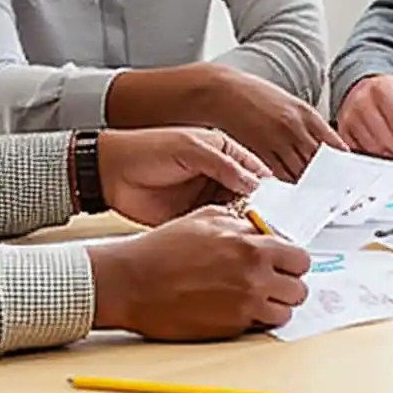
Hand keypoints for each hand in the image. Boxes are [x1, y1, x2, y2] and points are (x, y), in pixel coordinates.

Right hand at [87, 206, 311, 339]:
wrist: (132, 283)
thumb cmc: (162, 249)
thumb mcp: (206, 220)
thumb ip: (243, 226)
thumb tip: (265, 233)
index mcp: (251, 247)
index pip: (301, 258)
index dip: (293, 260)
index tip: (284, 262)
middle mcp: (254, 278)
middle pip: (299, 289)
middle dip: (288, 284)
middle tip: (272, 281)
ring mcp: (244, 307)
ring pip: (285, 313)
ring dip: (275, 305)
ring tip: (256, 297)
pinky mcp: (230, 329)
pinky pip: (260, 326)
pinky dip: (255, 319)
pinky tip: (237, 307)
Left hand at [97, 128, 270, 225]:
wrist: (110, 173)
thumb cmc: (146, 149)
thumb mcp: (190, 148)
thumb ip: (224, 164)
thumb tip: (254, 182)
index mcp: (223, 152)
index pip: (255, 171)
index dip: (269, 187)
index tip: (283, 205)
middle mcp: (218, 176)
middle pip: (250, 196)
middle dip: (260, 211)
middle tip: (273, 227)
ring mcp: (205, 198)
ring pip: (235, 215)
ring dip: (244, 226)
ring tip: (256, 238)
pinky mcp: (192, 218)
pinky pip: (215, 229)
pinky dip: (224, 236)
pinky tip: (233, 244)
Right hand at [209, 70, 347, 180]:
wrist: (223, 92)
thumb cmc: (255, 96)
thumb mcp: (289, 104)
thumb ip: (308, 125)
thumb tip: (327, 147)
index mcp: (306, 114)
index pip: (334, 145)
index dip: (342, 165)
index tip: (347, 177)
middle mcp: (294, 128)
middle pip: (319, 163)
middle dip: (326, 179)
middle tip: (332, 193)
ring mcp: (276, 141)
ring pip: (299, 172)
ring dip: (306, 185)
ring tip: (313, 197)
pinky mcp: (259, 152)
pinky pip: (278, 175)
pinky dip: (286, 184)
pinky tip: (290, 190)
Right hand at [336, 75, 392, 164]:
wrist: (367, 89)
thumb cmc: (392, 94)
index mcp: (382, 89)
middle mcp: (362, 102)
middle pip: (384, 138)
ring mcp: (349, 118)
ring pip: (371, 148)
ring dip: (390, 158)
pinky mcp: (343, 131)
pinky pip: (359, 152)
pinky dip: (375, 159)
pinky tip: (387, 158)